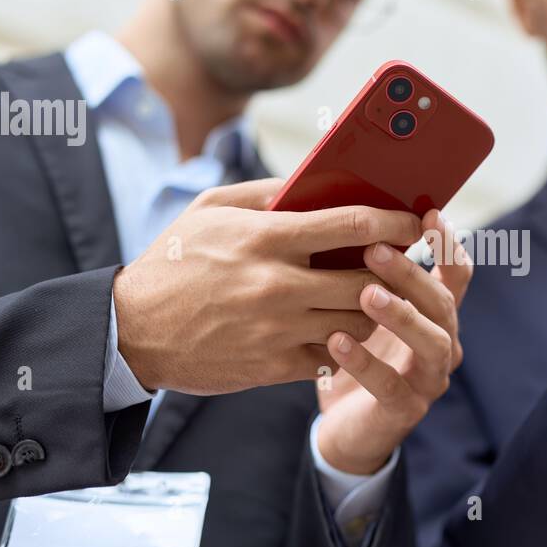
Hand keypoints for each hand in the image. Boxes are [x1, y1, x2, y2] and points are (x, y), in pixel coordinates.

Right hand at [112, 178, 422, 393]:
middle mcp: (278, 284)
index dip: (395, 222)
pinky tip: (345, 327)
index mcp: (266, 238)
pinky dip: (346, 341)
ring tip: (380, 295)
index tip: (414, 221)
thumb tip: (317, 181)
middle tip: (408, 263)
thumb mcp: (211, 209)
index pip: (353, 226)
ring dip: (377, 308)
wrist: (131, 331)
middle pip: (368, 279)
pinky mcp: (273, 366)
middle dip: (397, 270)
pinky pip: (333, 355)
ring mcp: (278, 329)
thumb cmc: (175, 262)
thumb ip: (266, 191)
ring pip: (359, 321)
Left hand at [314, 211, 471, 474]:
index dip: (448, 244)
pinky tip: (337, 341)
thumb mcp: (360, 309)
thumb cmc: (352, 352)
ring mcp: (429, 379)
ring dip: (401, 315)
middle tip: (376, 250)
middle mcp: (443, 344)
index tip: (429, 214)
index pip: (458, 274)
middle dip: (412, 274)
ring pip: (432, 343)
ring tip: (365, 294)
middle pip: (444, 304)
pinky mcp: (404, 411)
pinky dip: (365, 363)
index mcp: (436, 315)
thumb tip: (346, 213)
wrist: (344, 426)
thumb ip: (365, 271)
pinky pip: (390, 386)